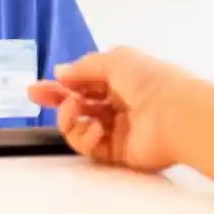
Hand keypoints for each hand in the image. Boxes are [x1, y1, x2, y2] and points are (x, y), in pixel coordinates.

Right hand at [28, 47, 194, 173]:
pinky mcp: (117, 153)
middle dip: (55, 101)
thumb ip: (83, 68)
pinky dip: (86, 138)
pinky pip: (90, 148)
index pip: (83, 84)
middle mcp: (117, 105)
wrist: (176, 114)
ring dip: (68, 118)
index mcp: (120, 80)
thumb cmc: (150, 80)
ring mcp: (117, 130)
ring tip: (74, 110)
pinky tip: (96, 129)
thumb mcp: (114, 60)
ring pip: (78, 128)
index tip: (37, 88)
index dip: (59, 85)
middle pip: (77, 106)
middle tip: (37, 97)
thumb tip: (60, 72)